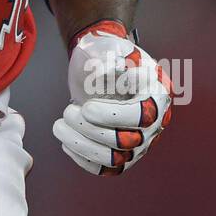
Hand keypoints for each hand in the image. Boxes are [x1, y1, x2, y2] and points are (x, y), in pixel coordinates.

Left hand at [52, 20, 172, 175]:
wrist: (100, 64)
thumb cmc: (106, 54)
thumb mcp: (107, 46)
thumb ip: (110, 56)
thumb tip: (111, 71)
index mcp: (156, 95)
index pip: (142, 116)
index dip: (112, 116)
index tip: (87, 107)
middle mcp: (152, 124)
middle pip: (127, 142)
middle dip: (91, 130)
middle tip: (68, 111)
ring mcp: (138, 142)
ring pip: (115, 159)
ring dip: (82, 146)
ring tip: (59, 125)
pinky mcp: (122, 154)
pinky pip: (106, 169)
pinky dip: (83, 159)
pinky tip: (66, 141)